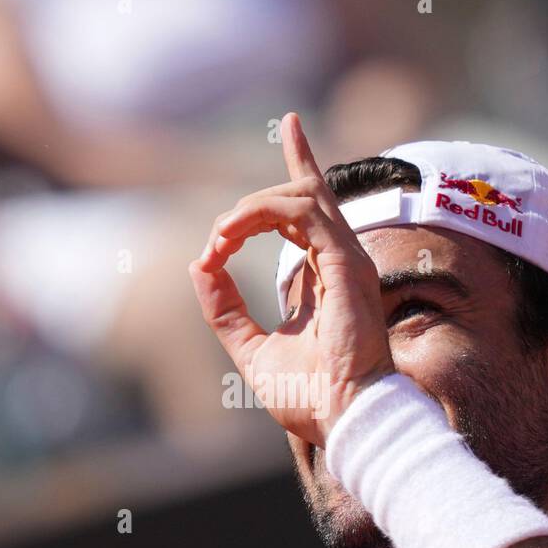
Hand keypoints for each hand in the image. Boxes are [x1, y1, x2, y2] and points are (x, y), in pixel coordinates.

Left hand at [188, 112, 394, 446]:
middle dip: (254, 200)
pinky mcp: (344, 261)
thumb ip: (225, 309)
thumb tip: (201, 266)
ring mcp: (345, 258)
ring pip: (296, 196)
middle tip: (218, 237)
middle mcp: (339, 260)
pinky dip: (259, 213)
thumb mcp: (250, 348)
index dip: (300, 164)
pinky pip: (300, 211)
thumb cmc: (310, 397)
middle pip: (304, 192)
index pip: (310, 207)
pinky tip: (231, 235)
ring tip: (219, 241)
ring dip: (247, 211)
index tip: (290, 127)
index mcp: (323, 277)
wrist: (344, 419)